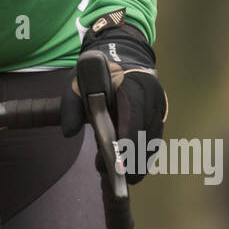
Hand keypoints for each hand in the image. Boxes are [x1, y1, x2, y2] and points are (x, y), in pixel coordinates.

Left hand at [61, 16, 167, 184]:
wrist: (123, 53)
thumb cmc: (99, 70)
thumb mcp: (78, 82)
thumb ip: (71, 105)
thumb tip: (68, 132)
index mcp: (133, 85)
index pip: (135, 116)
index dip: (128, 141)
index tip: (119, 164)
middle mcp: (153, 97)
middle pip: (147, 135)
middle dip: (131, 160)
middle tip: (111, 175)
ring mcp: (160, 107)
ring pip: (153, 141)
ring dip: (137, 161)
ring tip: (115, 174)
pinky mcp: (160, 115)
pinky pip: (154, 139)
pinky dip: (142, 154)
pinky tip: (128, 165)